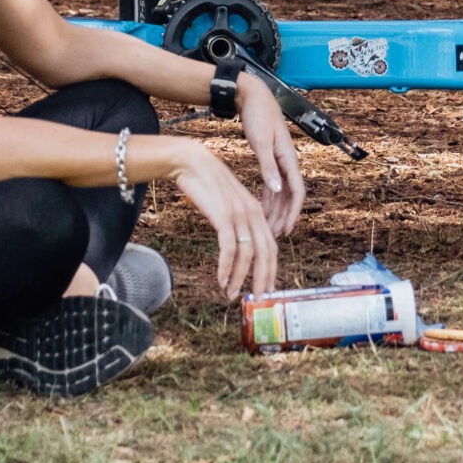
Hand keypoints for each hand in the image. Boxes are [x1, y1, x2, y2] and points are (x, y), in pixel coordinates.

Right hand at [171, 142, 280, 299]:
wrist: (192, 163)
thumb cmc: (207, 186)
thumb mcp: (228, 205)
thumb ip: (236, 222)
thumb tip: (237, 246)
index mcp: (257, 212)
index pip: (271, 247)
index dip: (270, 270)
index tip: (266, 288)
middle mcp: (253, 213)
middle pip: (266, 253)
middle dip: (263, 279)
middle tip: (257, 298)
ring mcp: (239, 214)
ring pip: (248, 254)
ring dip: (240, 278)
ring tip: (231, 293)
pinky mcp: (224, 215)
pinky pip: (229, 248)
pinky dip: (226, 267)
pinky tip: (221, 279)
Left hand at [234, 77, 306, 238]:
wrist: (253, 96)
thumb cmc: (259, 116)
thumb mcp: (261, 142)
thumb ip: (268, 167)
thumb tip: (277, 189)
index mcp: (288, 158)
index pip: (297, 191)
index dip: (294, 212)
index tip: (287, 229)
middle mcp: (287, 162)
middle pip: (290, 196)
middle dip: (284, 216)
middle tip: (276, 235)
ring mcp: (279, 161)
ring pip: (281, 192)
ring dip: (276, 210)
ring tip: (268, 227)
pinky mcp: (270, 158)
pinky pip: (273, 184)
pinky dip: (269, 198)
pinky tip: (262, 208)